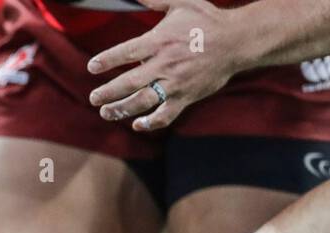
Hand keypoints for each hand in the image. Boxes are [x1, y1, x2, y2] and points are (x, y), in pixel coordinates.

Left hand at [87, 0, 241, 131]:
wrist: (237, 41)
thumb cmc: (207, 20)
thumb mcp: (182, 2)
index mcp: (160, 41)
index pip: (126, 53)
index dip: (107, 60)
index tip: (92, 67)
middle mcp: (165, 64)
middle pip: (129, 83)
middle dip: (108, 92)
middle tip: (94, 98)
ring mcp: (175, 83)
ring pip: (142, 101)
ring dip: (121, 109)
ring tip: (106, 113)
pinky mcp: (186, 97)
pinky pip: (165, 115)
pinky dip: (150, 122)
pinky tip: (137, 124)